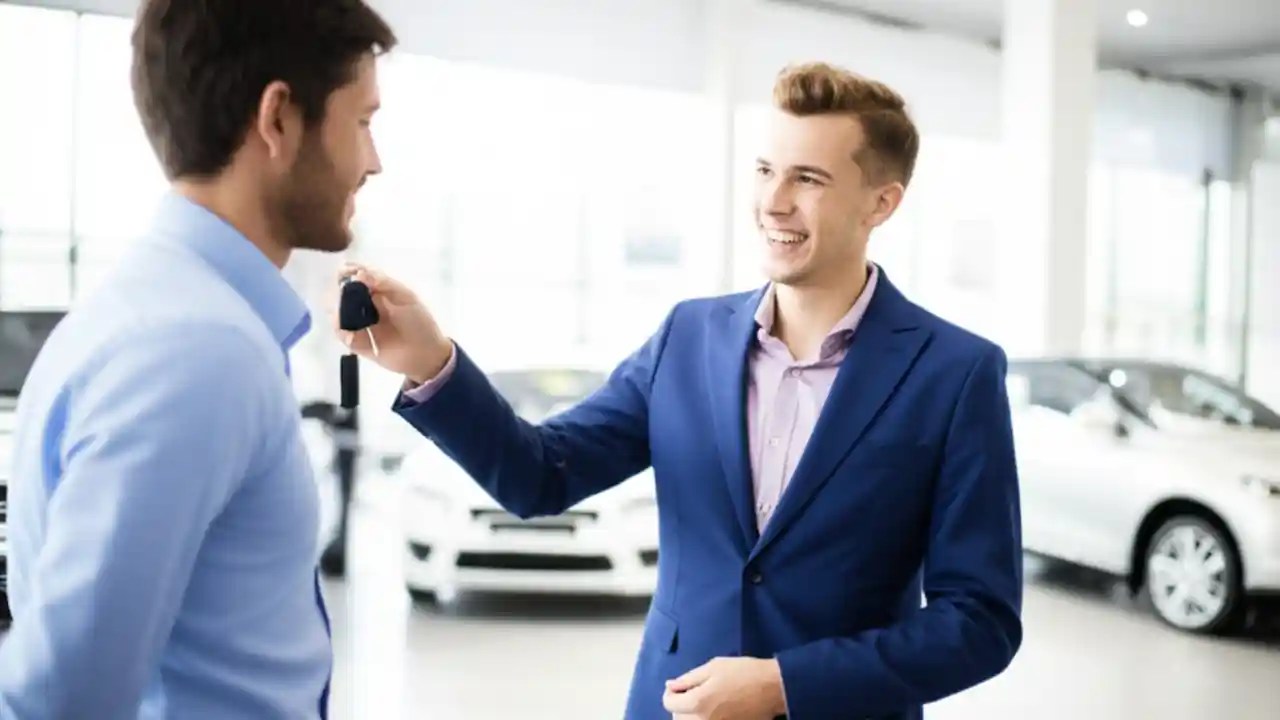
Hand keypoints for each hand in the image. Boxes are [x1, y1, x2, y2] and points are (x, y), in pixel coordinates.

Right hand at [333, 263, 451, 383]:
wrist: (427, 355)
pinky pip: (343, 335)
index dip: (347, 272)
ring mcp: (360, 324)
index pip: (357, 277)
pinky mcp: (358, 343)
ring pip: (338, 314)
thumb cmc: (420, 323)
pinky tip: (351, 334)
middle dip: (339, 292)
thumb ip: (385, 284)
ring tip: (343, 314)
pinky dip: (343, 332)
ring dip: (337, 312)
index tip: (343, 271)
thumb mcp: (407, 298)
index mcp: (378, 291)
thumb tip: (359, 274)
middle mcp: (366, 306)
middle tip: (343, 294)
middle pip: (342, 294)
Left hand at [662, 657, 785, 719]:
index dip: (670, 694)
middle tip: (690, 694)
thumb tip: (670, 686)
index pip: (669, 704)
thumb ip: (688, 679)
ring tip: (703, 703)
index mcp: (697, 703)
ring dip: (691, 716)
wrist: (773, 688)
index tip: (678, 687)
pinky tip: (714, 711)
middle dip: (680, 706)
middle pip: (678, 719)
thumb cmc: (743, 673)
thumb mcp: (713, 667)